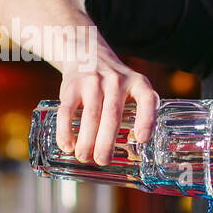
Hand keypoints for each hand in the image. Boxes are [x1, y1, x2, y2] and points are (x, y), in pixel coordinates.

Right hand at [57, 46, 158, 164]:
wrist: (87, 52)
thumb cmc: (116, 82)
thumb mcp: (134, 87)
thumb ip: (140, 111)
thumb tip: (137, 152)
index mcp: (138, 83)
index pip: (147, 99)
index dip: (146, 120)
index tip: (141, 139)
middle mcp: (117, 81)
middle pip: (112, 115)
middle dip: (107, 141)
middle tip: (103, 160)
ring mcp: (93, 82)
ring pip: (90, 115)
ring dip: (86, 139)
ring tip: (84, 157)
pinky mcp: (72, 86)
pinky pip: (67, 110)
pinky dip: (65, 130)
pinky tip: (66, 145)